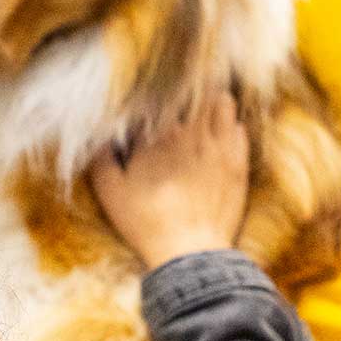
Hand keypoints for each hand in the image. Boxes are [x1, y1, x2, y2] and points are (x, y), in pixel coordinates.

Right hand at [89, 92, 250, 269]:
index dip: (161, 90)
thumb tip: (100, 135)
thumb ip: (101, 158)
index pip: (162, 95)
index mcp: (158, 134)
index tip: (158, 91)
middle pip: (196, 91)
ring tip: (206, 103)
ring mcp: (219, 146)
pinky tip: (224, 130)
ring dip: (213, 100)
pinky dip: (230, 125)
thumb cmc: (145, 222)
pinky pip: (239, 128)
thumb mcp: (109, 192)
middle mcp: (192, 132)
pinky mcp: (238, 162)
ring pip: (222, 103)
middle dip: (191, 87)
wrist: (189, 252)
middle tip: (185, 89)